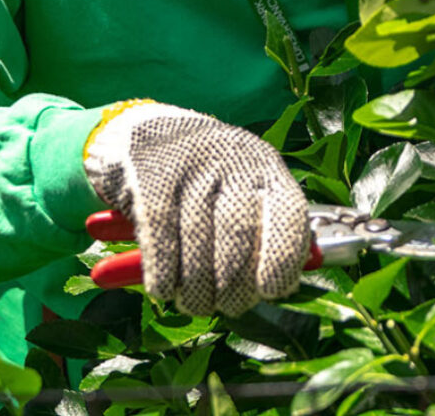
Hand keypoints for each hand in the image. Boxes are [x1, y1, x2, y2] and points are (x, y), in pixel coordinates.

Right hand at [82, 100, 309, 315]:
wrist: (146, 130)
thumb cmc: (207, 176)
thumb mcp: (246, 189)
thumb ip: (266, 230)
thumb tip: (282, 287)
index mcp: (265, 167)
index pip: (288, 216)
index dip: (283, 262)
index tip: (272, 291)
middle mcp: (231, 162)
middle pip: (239, 239)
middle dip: (234, 287)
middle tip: (228, 304)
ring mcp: (189, 170)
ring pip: (198, 248)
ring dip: (197, 291)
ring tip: (195, 302)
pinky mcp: (149, 181)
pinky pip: (161, 244)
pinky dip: (163, 276)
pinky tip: (164, 287)